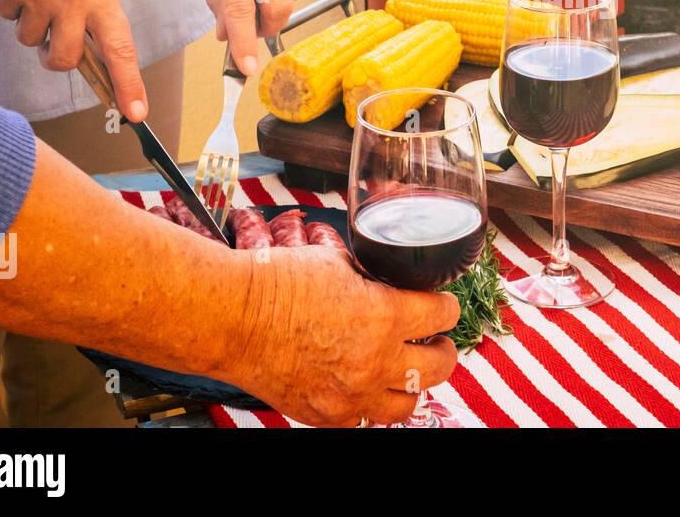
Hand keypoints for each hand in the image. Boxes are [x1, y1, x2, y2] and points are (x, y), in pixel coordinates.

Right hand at [0, 0, 146, 121]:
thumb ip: (96, 4)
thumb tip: (95, 48)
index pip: (120, 48)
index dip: (128, 84)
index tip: (135, 113)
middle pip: (63, 59)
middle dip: (54, 57)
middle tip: (51, 40)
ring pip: (29, 40)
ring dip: (29, 23)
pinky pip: (7, 18)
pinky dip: (9, 4)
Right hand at [236, 245, 459, 426]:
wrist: (233, 318)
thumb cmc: (277, 283)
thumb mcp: (337, 261)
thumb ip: (372, 275)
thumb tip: (389, 277)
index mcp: (384, 315)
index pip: (443, 314)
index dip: (446, 305)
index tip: (442, 303)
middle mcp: (375, 360)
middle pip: (439, 366)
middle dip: (443, 349)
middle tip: (436, 340)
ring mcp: (351, 394)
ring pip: (408, 405)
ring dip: (413, 384)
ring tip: (406, 368)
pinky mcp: (326, 414)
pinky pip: (365, 419)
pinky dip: (371, 403)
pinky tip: (366, 385)